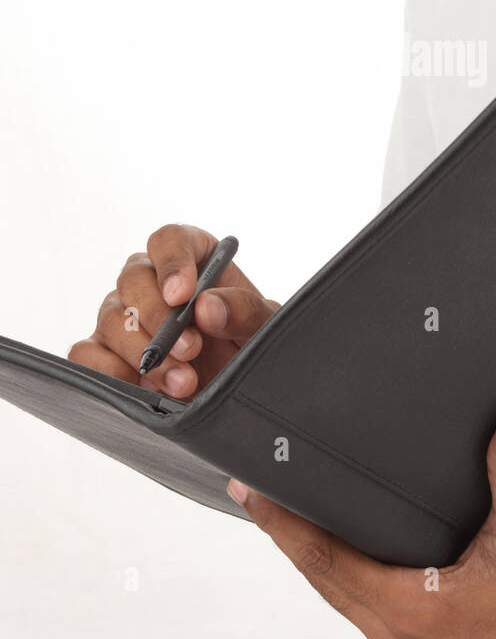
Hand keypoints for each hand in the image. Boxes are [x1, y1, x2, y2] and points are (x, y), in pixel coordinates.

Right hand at [68, 223, 278, 399]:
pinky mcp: (108, 355)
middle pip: (134, 278)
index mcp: (194, 259)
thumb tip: (206, 306)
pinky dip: (108, 372)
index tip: (182, 294)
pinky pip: (86, 355)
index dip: (172, 262)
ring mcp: (126, 318)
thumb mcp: (265, 330)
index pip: (170, 240)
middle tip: (191, 349)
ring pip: (111, 318)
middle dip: (160, 317)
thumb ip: (246, 312)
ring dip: (144, 352)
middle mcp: (153, 283)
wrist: (238, 398)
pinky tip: (142, 391)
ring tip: (183, 384)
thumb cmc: (251, 350)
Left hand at [227, 408, 495, 638]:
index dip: (285, 526)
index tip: (252, 495)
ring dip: (315, 560)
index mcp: (416, 611)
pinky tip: (344, 554)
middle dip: (289, 537)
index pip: (327, 561)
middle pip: (323, 581)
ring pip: (340, 599)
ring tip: (290, 518)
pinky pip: (364, 611)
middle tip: (257, 495)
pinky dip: (345, 579)